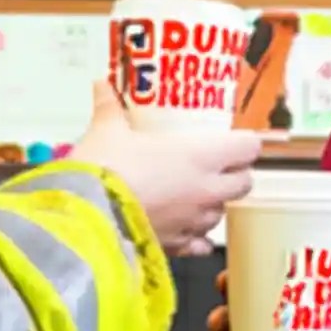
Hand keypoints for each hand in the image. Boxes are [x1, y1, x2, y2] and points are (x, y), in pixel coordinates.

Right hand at [67, 80, 261, 256]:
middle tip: (215, 168)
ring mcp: (194, 220)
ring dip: (212, 205)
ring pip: (221, 213)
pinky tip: (181, 231)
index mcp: (201, 155)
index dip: (243, 144)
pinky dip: (196, 238)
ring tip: (191, 196)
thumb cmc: (103, 167)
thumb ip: (111, 108)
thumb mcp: (107, 132)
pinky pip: (200, 244)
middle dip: (234, 175)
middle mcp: (207, 188)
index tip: (232, 141)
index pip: (248, 148)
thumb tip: (101, 84)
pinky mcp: (178, 246)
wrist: (83, 218)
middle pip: (244, 183)